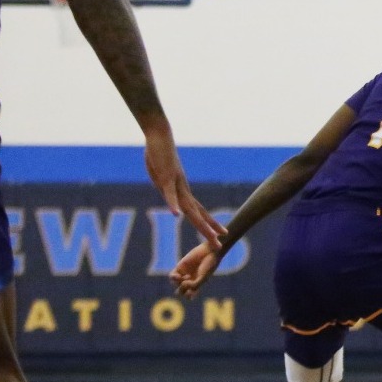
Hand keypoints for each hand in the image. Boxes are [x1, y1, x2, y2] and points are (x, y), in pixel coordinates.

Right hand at [143, 126, 225, 249]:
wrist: (160, 136)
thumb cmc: (160, 154)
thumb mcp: (163, 176)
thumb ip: (167, 186)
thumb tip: (168, 194)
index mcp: (182, 190)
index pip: (199, 210)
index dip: (210, 223)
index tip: (221, 234)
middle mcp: (183, 189)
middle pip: (198, 213)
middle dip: (209, 230)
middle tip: (221, 245)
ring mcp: (175, 184)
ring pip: (189, 208)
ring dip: (200, 223)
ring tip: (210, 236)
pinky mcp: (165, 177)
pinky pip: (170, 194)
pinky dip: (173, 204)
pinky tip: (177, 216)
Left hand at [170, 242, 221, 298]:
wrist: (209, 252)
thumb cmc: (209, 265)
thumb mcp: (203, 277)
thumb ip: (194, 285)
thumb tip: (183, 285)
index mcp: (197, 285)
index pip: (189, 295)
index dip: (189, 296)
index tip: (192, 292)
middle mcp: (190, 280)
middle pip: (181, 291)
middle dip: (182, 291)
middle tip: (188, 284)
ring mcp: (184, 273)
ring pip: (175, 284)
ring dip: (179, 284)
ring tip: (187, 277)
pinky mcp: (180, 267)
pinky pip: (172, 276)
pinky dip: (174, 278)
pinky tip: (179, 276)